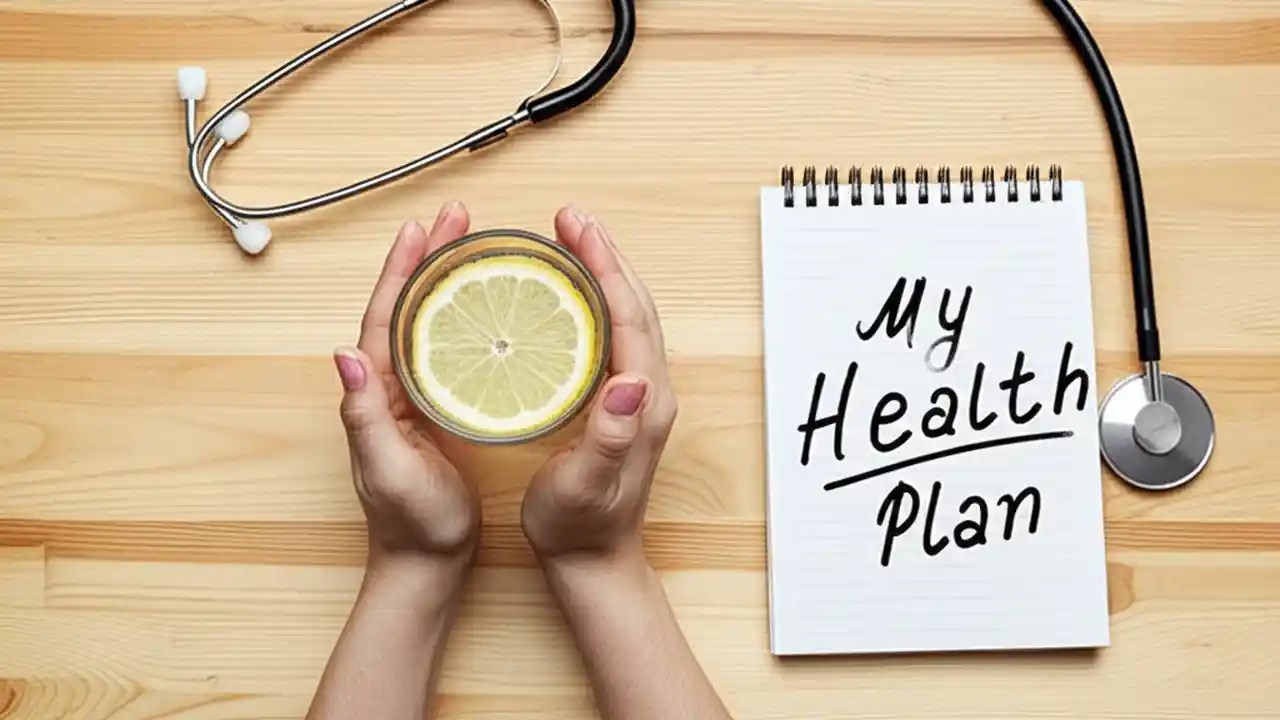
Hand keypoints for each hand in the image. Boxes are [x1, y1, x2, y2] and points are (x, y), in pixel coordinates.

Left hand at [334, 202, 479, 568]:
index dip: (401, 270)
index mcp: (374, 393)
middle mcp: (389, 387)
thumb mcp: (387, 469)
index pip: (383, 316)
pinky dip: (462, 320)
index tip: (423, 228)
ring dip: (443, 281)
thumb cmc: (410, 522)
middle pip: (405, 307)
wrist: (427, 562)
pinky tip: (487, 310)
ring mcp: (413, 398)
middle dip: (427, 258)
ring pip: (426, 323)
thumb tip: (345, 356)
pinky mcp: (438, 411)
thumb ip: (363, 416)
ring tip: (471, 245)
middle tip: (457, 219)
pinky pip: (447, 351)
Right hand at [521, 207, 677, 560]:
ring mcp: (638, 398)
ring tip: (571, 240)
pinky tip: (572, 295)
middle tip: (569, 218)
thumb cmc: (580, 528)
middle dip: (605, 254)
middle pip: (634, 305)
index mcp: (642, 404)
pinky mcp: (623, 405)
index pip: (629, 315)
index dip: (604, 265)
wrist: (593, 561)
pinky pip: (616, 336)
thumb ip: (610, 436)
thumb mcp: (587, 485)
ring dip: (604, 273)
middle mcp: (648, 394)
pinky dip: (598, 303)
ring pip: (628, 317)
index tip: (575, 228)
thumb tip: (630, 381)